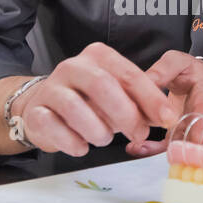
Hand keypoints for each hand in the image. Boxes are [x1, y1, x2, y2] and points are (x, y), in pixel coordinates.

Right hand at [12, 42, 174, 156]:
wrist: (44, 108)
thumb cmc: (88, 102)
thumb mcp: (117, 95)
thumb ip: (141, 103)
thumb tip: (166, 116)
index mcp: (98, 57)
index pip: (128, 74)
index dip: (151, 98)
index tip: (167, 118)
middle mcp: (72, 67)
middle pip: (102, 86)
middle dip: (126, 115)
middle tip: (138, 134)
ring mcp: (51, 88)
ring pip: (77, 109)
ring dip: (98, 131)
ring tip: (104, 139)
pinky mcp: (35, 112)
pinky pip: (55, 128)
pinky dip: (74, 143)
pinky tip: (81, 146)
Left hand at [126, 50, 202, 156]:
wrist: (198, 79)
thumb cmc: (190, 70)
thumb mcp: (177, 61)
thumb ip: (163, 70)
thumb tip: (144, 79)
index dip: (200, 127)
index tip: (194, 139)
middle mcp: (198, 116)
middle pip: (190, 134)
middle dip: (175, 143)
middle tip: (154, 144)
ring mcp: (186, 125)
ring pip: (176, 142)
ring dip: (157, 148)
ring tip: (138, 147)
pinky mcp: (174, 130)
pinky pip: (164, 144)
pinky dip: (151, 147)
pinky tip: (135, 147)